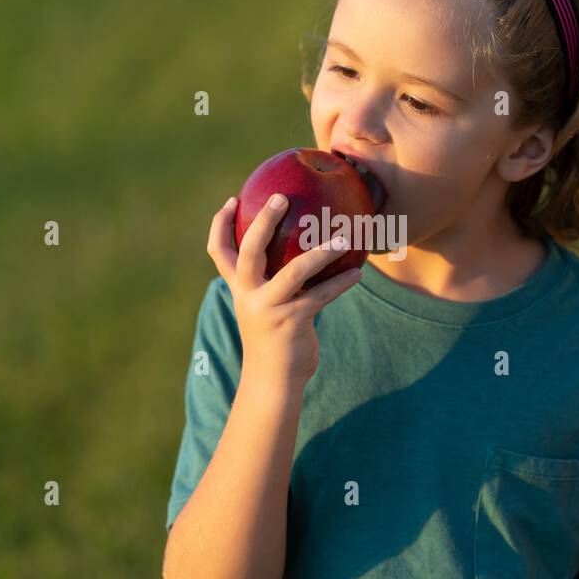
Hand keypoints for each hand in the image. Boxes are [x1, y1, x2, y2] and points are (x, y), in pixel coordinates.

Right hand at [206, 193, 360, 386]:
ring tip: (344, 236)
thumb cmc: (273, 340)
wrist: (272, 382)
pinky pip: (321, 296)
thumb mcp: (264, 308)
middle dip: (263, 221)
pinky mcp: (292, 322)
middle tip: (280, 197)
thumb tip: (300, 252)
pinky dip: (341, 283)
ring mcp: (269, 308)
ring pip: (295, 271)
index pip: (220, 252)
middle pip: (250, 251)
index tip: (233, 200)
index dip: (221, 224)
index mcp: (239, 288)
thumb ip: (273, 283)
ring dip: (322, 251)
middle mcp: (249, 295)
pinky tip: (358, 274)